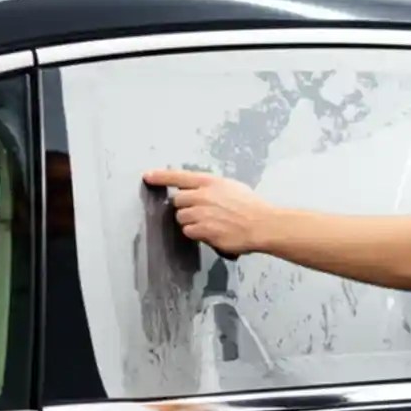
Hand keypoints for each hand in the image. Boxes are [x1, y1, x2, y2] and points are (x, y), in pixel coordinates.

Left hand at [142, 168, 275, 256]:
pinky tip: (211, 232)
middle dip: (185, 208)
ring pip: (182, 218)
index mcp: (209, 181)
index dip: (161, 177)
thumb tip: (199, 191)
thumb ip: (211, 188)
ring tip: (211, 223)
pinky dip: (197, 234)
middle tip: (202, 213)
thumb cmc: (251, 206)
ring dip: (191, 222)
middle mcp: (202, 195)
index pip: (179, 176)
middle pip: (177, 201)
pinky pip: (189, 232)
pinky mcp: (203, 230)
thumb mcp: (231, 187)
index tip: (148, 176)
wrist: (262, 224)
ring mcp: (201, 213)